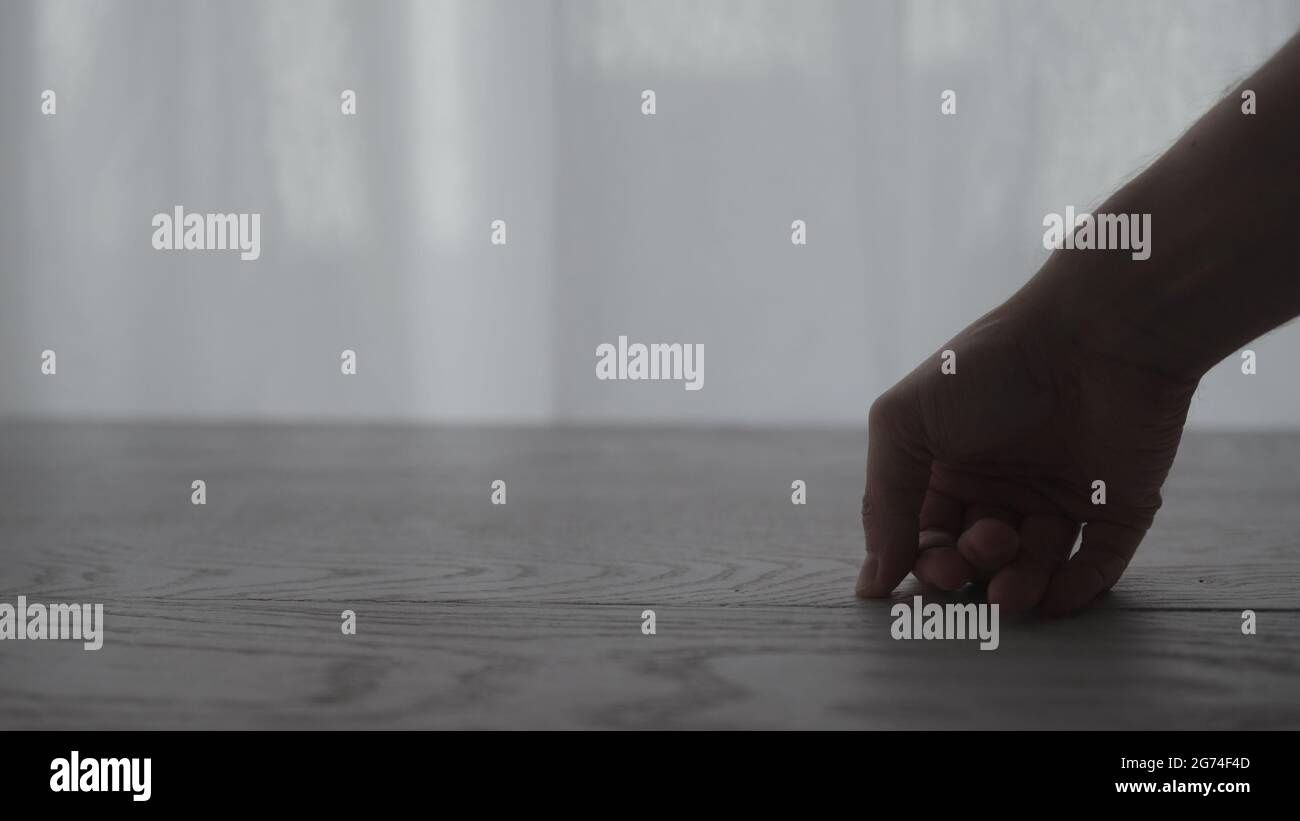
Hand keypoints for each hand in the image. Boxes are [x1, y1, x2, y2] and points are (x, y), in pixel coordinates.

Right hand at [856, 281, 1196, 615]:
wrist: (1091, 334)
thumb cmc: (987, 368)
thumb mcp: (904, 422)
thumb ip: (883, 503)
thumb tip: (872, 586)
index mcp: (950, 466)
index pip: (928, 536)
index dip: (926, 561)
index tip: (933, 569)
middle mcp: (1004, 487)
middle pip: (978, 558)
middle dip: (971, 570)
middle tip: (976, 558)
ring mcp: (1061, 497)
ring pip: (1035, 569)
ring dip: (1019, 589)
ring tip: (1012, 591)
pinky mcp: (1118, 505)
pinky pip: (1098, 564)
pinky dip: (1077, 590)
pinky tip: (1054, 598)